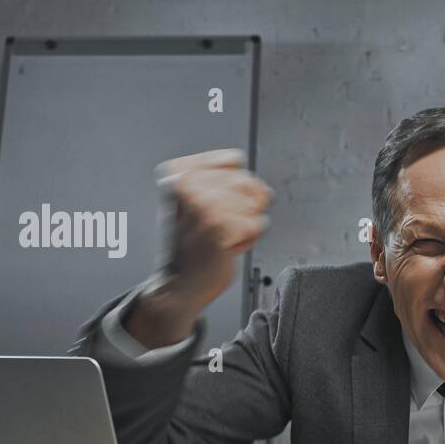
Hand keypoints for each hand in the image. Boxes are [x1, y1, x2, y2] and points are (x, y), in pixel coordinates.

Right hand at [126, 149, 272, 347]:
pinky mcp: (220, 226)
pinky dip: (249, 240)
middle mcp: (188, 184)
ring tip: (220, 238)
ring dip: (245, 226)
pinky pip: (259, 223)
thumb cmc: (191, 245)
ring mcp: (204, 204)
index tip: (219, 204)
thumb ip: (228, 185)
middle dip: (243, 208)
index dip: (237, 186)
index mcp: (179, 173)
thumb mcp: (198, 203)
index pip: (234, 159)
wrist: (179, 284)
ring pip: (256, 204)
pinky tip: (226, 248)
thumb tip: (265, 190)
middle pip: (249, 182)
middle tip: (218, 227)